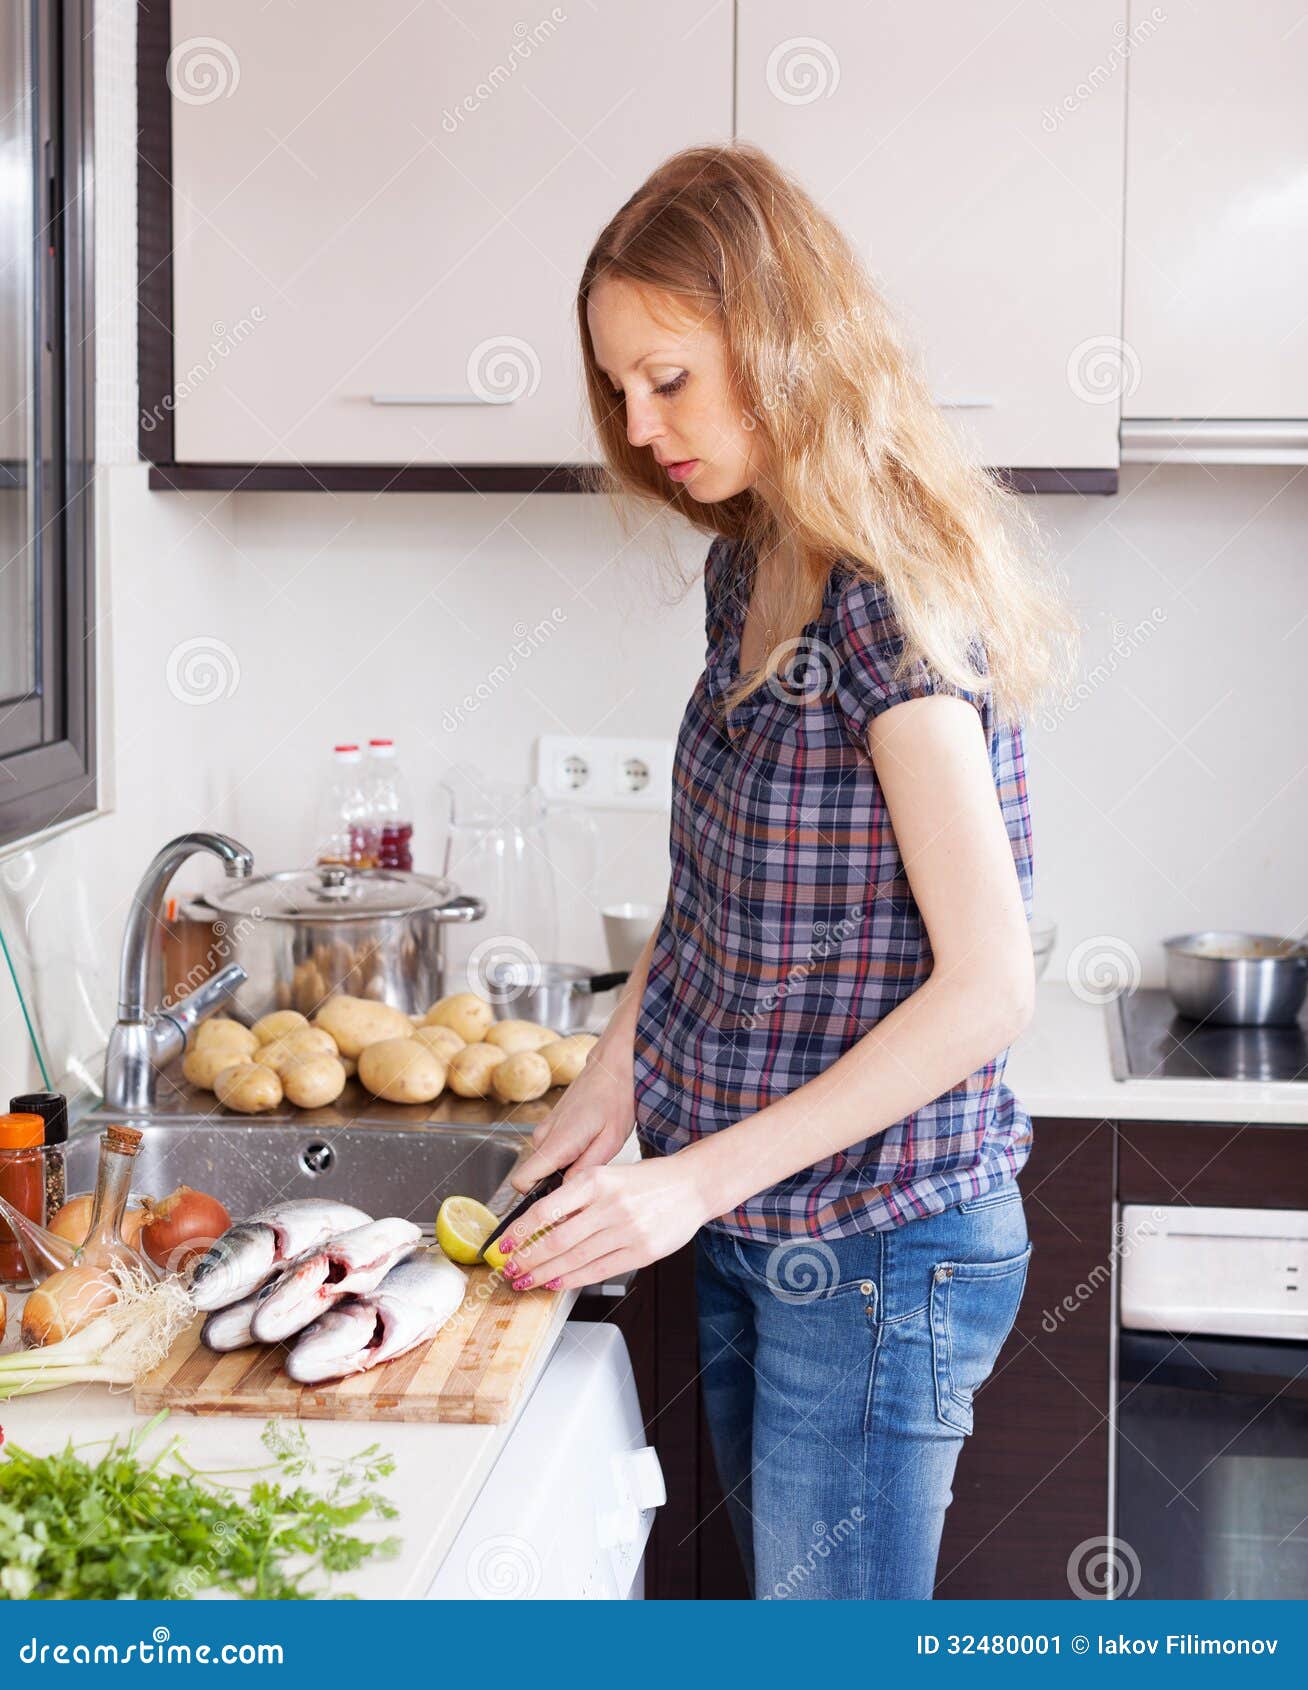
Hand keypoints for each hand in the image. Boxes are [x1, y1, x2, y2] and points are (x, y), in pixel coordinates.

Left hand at [496, 1152, 717, 1291]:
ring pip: (574, 1259)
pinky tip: (556, 1282)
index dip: (519, 1232)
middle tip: (509, 1269)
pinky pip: (598, 1270)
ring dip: (544, 1273)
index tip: (503, 1245)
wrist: (692, 1186)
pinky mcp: (641, 1252)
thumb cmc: (646, 1180)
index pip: (546, 1209)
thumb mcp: (607, 1175)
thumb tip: (540, 1225)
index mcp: (596, 1180)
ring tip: (526, 1280)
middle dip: (527, 1259)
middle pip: (556, 1240)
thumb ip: (577, 1197)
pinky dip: (572, 1279)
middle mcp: (609, 1204)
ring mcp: (626, 1230)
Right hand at [508, 1036, 635, 1192]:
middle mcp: (543, 1136)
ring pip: (543, 1166)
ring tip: (594, 1158)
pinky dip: (566, 1158)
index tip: (557, 1205)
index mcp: (556, 1142)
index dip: (535, 1199)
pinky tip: (589, 1148)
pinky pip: (549, 1153)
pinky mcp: (550, 1126)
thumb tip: (567, 1194)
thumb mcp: (610, 1141)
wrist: (613, 1066)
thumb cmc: (616, 1098)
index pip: (521, 1182)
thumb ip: (584, 1170)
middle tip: (589, 1182)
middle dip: (556, 1186)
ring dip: (563, 1170)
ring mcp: (544, 1129)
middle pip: (534, 1178)